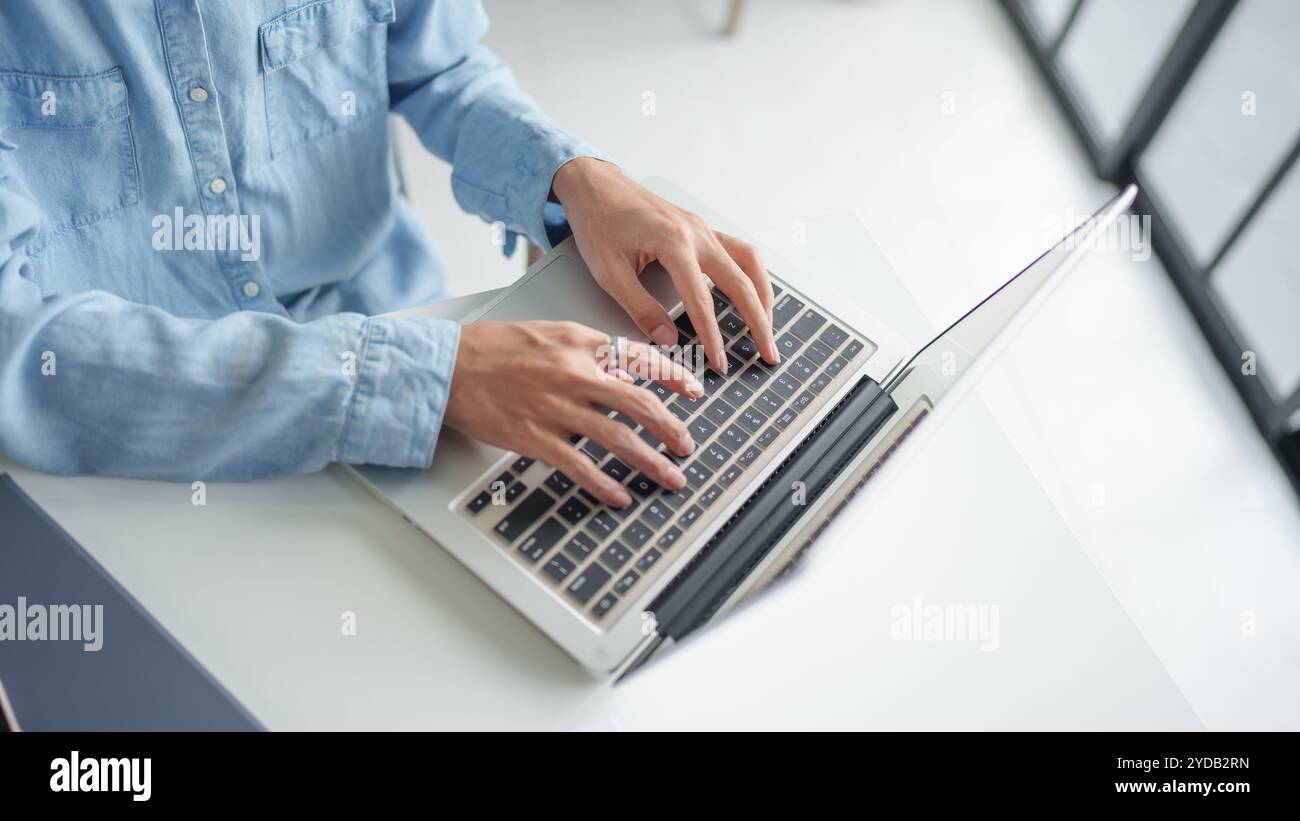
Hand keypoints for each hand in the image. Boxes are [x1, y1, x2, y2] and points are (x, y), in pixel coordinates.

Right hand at [444, 320, 703, 507]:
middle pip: (639, 403)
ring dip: (650, 461)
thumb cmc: (492, 349)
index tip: (694, 390)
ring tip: (670, 477)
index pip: (640, 358)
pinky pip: (580, 465)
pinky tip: (619, 496)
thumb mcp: (549, 333)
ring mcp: (556, 408)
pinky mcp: (535, 438)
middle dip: (671, 428)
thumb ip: (589, 350)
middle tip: (688, 445)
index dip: (673, 376)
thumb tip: (625, 373)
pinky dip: (603, 484)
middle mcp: (575, 374)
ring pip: (618, 438)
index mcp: (580, 343)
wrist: (446, 367)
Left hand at [552, 158, 779, 373]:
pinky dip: (752, 275)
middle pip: (740, 281)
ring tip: (768, 325)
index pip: (701, 299)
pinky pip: (740, 251)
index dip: (713, 335)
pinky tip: (753, 294)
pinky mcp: (702, 229)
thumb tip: (668, 338)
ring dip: (763, 295)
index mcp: (672, 242)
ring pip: (750, 262)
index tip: (720, 361)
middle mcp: (696, 233)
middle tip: (768, 352)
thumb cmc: (598, 222)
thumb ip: (640, 308)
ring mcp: (702, 228)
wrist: (596, 186)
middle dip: (758, 320)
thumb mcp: (609, 273)